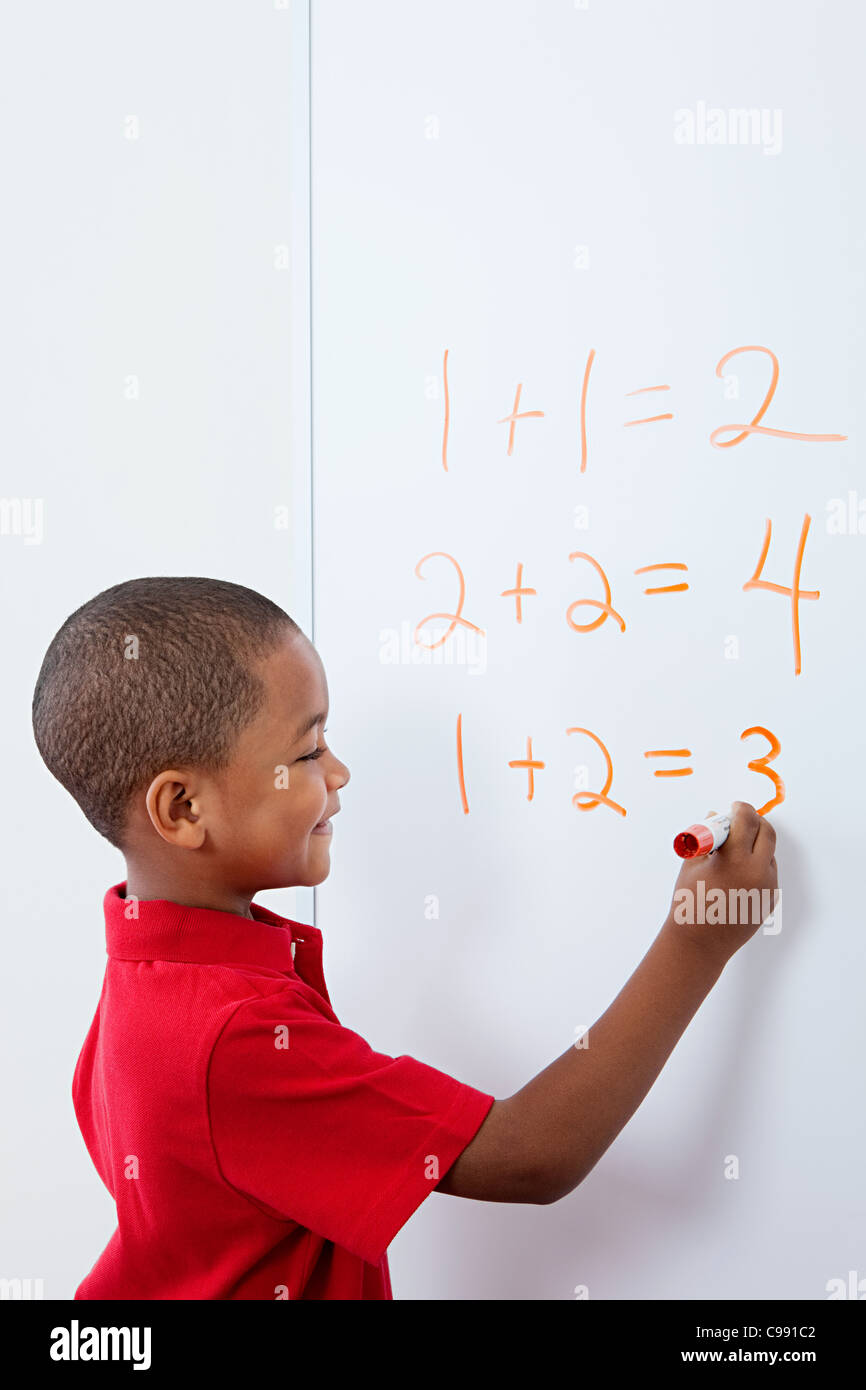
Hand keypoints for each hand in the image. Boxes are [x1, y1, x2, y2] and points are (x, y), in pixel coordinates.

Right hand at [665, 801, 777, 965]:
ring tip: (732, 853)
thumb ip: (708, 837)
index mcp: (735, 860)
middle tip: (740, 820)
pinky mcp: (770, 900)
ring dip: (756, 845)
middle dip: (755, 822)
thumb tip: (717, 815)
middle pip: (768, 833)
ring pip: (769, 854)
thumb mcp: (692, 863)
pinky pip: (768, 873)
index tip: (735, 807)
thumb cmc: (689, 901)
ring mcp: (767, 887)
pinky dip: (756, 865)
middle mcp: (758, 872)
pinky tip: (736, 875)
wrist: (698, 943)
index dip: (741, 809)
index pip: (747, 820)